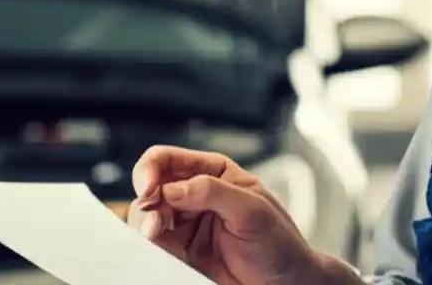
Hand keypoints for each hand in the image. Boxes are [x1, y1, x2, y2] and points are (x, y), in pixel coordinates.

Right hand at [127, 145, 354, 284]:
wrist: (286, 284)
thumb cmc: (280, 243)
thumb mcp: (252, 210)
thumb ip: (213, 193)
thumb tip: (172, 188)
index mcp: (215, 173)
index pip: (170, 160)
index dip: (151, 169)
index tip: (149, 189)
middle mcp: (196, 195)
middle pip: (151, 187)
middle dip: (146, 201)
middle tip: (155, 222)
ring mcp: (186, 224)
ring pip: (147, 215)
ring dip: (146, 224)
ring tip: (157, 236)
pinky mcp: (180, 253)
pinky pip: (153, 244)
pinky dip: (148, 245)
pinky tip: (157, 247)